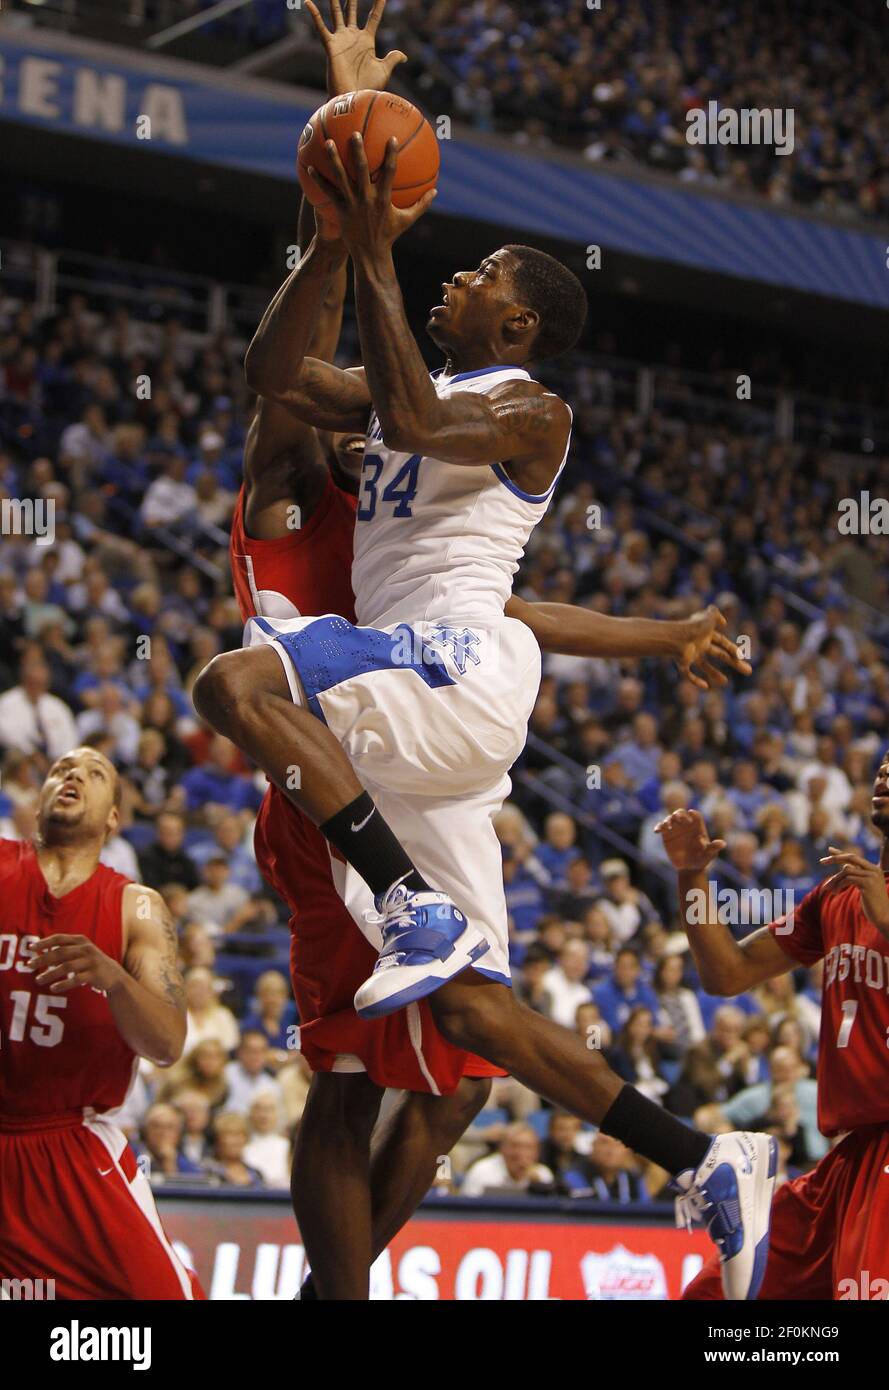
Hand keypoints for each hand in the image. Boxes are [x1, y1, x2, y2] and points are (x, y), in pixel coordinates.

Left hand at [33, 933, 123, 993]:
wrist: (113, 974)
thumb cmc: (90, 963)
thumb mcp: (79, 953)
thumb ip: (62, 951)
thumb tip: (40, 954)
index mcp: (80, 941)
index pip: (59, 938)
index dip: (44, 942)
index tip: (30, 948)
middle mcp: (86, 949)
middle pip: (60, 952)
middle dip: (42, 959)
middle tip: (29, 966)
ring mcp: (91, 961)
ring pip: (66, 966)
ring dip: (50, 974)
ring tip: (38, 981)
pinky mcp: (94, 974)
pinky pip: (76, 979)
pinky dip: (63, 984)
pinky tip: (53, 989)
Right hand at [306, 0, 405, 97]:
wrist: (354, 97)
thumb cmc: (368, 86)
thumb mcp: (383, 70)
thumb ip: (392, 58)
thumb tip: (404, 57)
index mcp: (366, 40)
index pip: (373, 17)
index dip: (378, 5)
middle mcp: (352, 37)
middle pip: (352, 11)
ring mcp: (341, 39)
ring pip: (337, 14)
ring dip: (335, 1)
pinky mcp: (331, 45)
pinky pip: (321, 28)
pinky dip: (314, 15)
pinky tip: (308, 2)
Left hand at [311, 132, 435, 256]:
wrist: (370, 255)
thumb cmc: (389, 235)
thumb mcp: (407, 220)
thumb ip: (421, 204)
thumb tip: (435, 191)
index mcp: (384, 198)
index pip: (390, 172)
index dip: (391, 155)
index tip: (392, 138)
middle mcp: (367, 198)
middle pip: (362, 170)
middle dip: (358, 150)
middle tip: (354, 133)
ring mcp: (352, 204)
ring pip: (341, 178)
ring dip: (334, 159)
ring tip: (328, 142)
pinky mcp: (341, 211)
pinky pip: (328, 192)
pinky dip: (319, 180)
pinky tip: (310, 167)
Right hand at [654, 808, 725, 871]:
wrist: (689, 868)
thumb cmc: (702, 860)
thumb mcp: (709, 855)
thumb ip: (713, 848)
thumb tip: (723, 843)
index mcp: (697, 827)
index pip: (696, 816)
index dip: (693, 814)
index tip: (691, 814)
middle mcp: (686, 825)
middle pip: (681, 813)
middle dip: (679, 814)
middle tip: (677, 818)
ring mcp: (676, 829)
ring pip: (670, 818)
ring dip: (667, 820)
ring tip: (667, 826)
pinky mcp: (666, 834)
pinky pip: (661, 827)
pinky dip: (658, 827)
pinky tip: (657, 831)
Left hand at [673, 606, 751, 689]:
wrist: (675, 638)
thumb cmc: (694, 628)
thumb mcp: (708, 618)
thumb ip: (716, 614)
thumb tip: (723, 622)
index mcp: (706, 634)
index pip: (722, 642)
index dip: (733, 649)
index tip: (742, 657)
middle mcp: (699, 644)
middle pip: (719, 654)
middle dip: (734, 663)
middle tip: (748, 671)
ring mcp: (690, 653)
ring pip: (704, 665)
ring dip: (714, 673)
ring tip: (725, 682)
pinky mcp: (681, 662)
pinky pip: (688, 674)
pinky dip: (695, 680)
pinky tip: (705, 686)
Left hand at [821, 847, 888, 937]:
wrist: (884, 916)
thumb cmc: (872, 904)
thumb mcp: (864, 887)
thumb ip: (856, 876)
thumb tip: (843, 868)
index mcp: (874, 869)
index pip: (854, 857)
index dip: (841, 853)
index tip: (829, 850)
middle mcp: (874, 870)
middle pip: (851, 858)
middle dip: (835, 858)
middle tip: (822, 861)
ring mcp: (871, 876)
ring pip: (846, 870)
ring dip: (834, 879)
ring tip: (828, 889)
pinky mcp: (868, 883)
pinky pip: (847, 879)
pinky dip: (838, 885)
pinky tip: (835, 892)